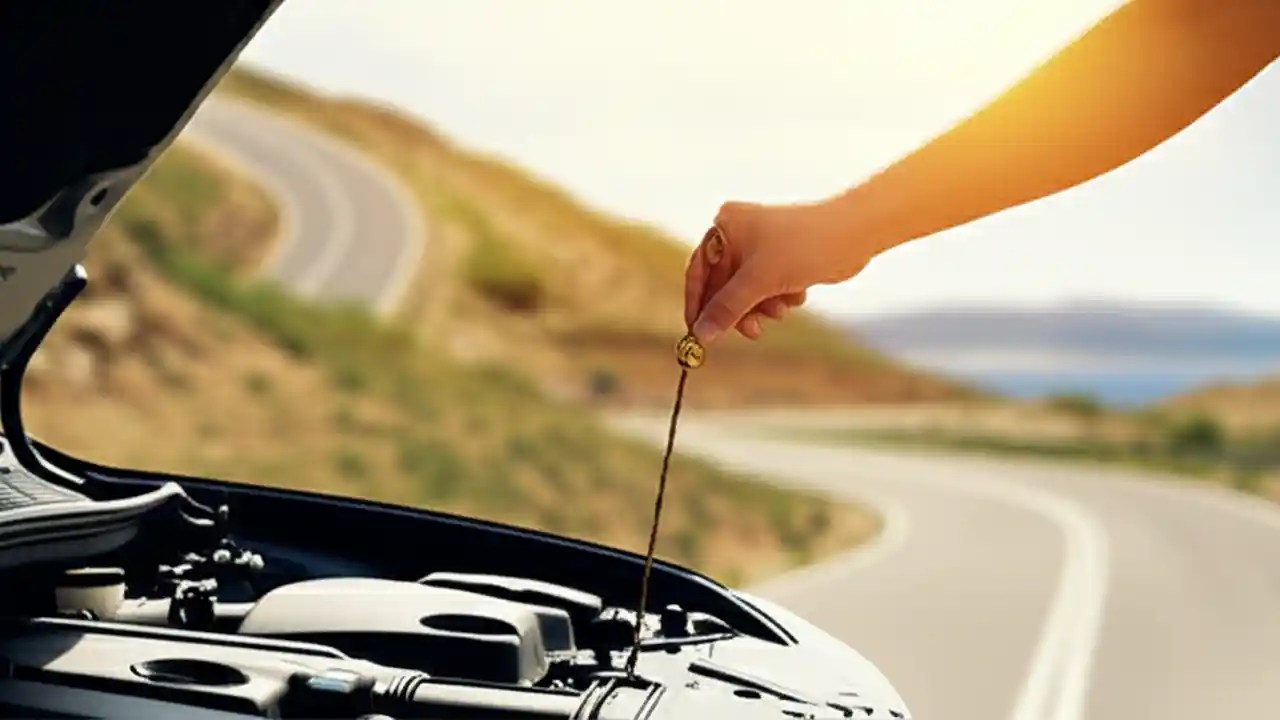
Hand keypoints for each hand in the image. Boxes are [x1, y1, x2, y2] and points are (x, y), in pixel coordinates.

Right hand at [684, 198, 875, 343]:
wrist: (854, 234)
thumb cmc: (803, 246)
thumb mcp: (759, 281)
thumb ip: (727, 309)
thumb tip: (700, 336)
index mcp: (725, 227)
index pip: (698, 271)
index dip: (697, 304)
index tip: (697, 334)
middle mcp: (738, 234)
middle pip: (723, 286)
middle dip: (739, 310)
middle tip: (750, 332)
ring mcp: (761, 247)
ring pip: (747, 292)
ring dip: (762, 307)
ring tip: (780, 310)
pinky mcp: (781, 260)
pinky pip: (767, 289)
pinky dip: (778, 298)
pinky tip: (796, 296)